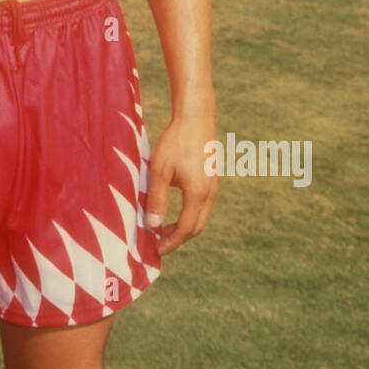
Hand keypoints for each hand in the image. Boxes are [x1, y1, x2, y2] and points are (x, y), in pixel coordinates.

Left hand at [145, 115, 218, 255]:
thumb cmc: (175, 142)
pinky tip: (175, 209)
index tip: (158, 250)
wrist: (196, 118)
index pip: (186, 229)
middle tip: (160, 244)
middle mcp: (210, 193)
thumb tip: (154, 225)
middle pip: (197, 226)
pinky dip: (190, 214)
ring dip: (184, 226)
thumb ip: (157, 199)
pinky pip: (203, 204)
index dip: (172, 242)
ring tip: (164, 229)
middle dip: (179, 238)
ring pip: (201, 216)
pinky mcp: (212, 178)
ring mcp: (213, 185)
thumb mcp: (160, 170)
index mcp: (198, 194)